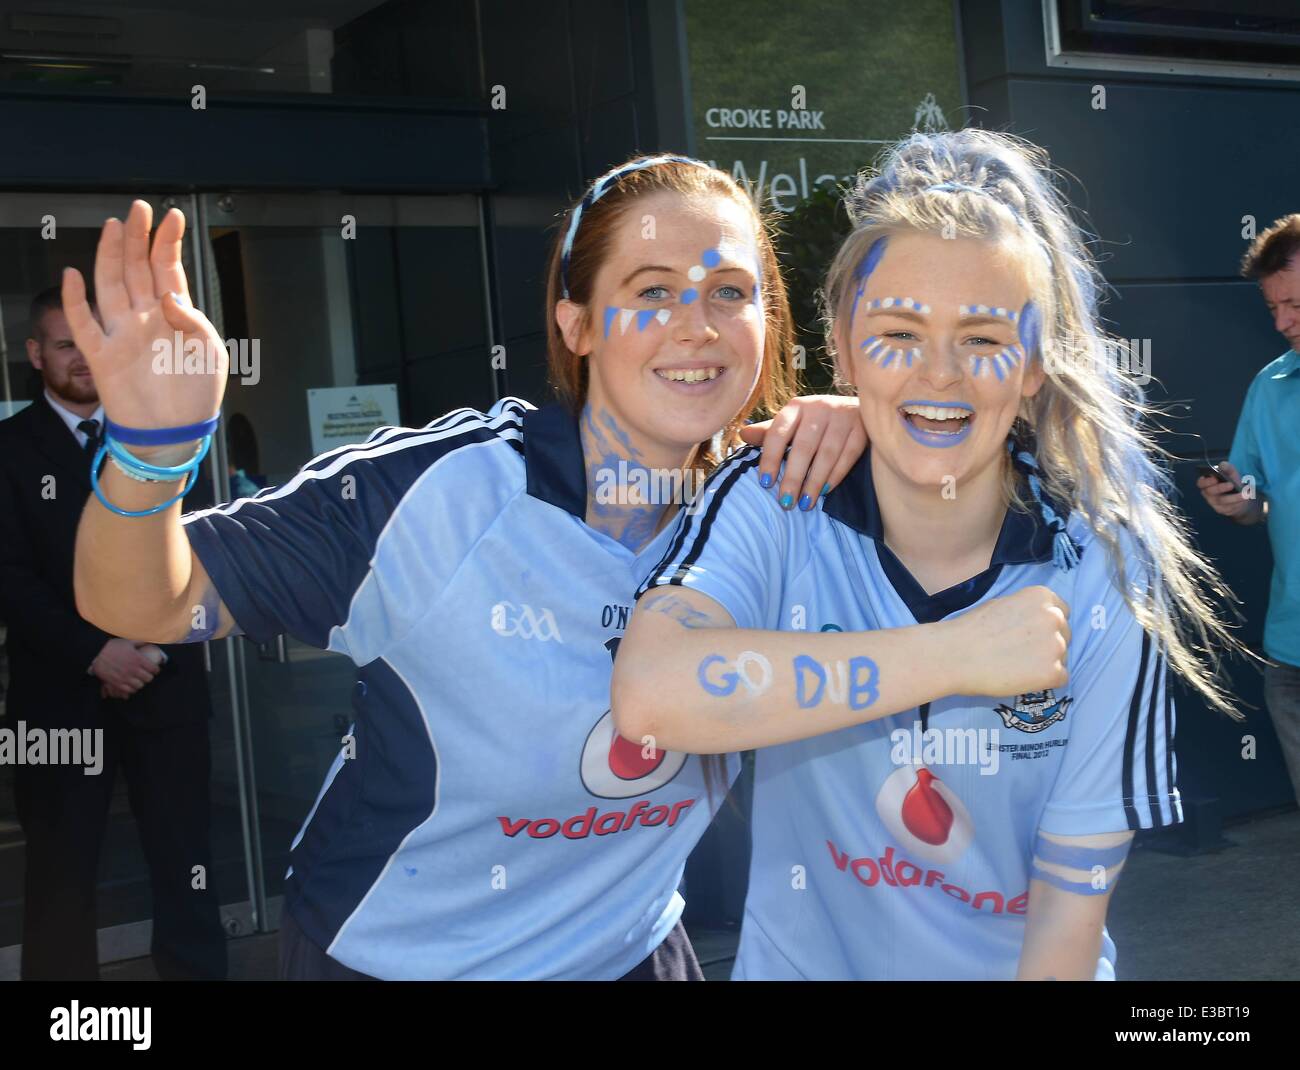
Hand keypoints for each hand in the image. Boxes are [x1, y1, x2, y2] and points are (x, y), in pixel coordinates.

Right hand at [61, 200, 227, 450]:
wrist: (175, 434)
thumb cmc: (197, 396)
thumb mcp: (210, 354)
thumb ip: (194, 320)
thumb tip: (169, 294)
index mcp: (175, 316)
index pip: (168, 270)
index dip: (169, 243)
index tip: (173, 216)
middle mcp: (146, 318)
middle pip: (136, 269)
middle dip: (138, 238)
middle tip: (138, 209)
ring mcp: (123, 334)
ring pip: (111, 286)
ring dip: (110, 256)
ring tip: (114, 228)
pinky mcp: (103, 356)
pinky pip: (84, 324)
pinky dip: (75, 301)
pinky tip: (72, 275)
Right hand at [90, 637, 161, 697]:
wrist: (95, 654)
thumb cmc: (112, 647)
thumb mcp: (128, 642)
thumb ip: (140, 643)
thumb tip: (150, 641)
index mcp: (138, 659)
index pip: (154, 669)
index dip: (156, 670)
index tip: (154, 669)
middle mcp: (133, 669)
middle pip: (148, 679)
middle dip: (149, 677)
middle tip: (147, 675)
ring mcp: (125, 677)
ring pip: (140, 686)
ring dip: (140, 683)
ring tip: (139, 680)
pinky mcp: (117, 683)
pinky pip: (129, 690)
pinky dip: (131, 689)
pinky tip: (131, 685)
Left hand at [738, 395, 866, 510]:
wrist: (858, 407)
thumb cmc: (817, 420)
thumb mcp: (792, 422)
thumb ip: (769, 432)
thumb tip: (742, 434)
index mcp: (796, 407)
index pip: (778, 433)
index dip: (770, 459)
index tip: (765, 483)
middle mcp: (818, 408)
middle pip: (803, 447)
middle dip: (793, 478)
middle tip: (785, 503)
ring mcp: (842, 416)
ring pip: (826, 454)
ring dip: (814, 482)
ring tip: (805, 504)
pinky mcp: (862, 427)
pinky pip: (848, 455)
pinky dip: (836, 475)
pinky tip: (825, 491)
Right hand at [944, 586, 1069, 695]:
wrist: (955, 654)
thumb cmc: (971, 628)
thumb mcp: (1002, 604)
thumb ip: (1026, 610)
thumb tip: (1034, 621)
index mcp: (1042, 596)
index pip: (1062, 612)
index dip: (1045, 626)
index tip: (1030, 635)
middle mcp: (1055, 617)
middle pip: (1065, 635)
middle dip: (1048, 644)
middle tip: (1021, 653)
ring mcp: (1057, 645)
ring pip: (1063, 657)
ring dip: (1045, 663)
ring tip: (1017, 666)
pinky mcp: (1054, 672)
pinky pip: (1060, 678)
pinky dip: (1044, 681)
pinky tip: (1021, 678)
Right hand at [1196, 461, 1254, 519]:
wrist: (1239, 497)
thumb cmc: (1232, 483)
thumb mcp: (1231, 474)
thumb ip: (1227, 468)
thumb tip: (1222, 465)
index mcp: (1206, 483)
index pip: (1201, 483)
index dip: (1206, 481)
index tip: (1215, 478)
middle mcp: (1208, 494)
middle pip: (1210, 492)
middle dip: (1220, 488)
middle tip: (1231, 484)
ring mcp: (1214, 503)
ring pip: (1221, 501)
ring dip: (1234, 497)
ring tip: (1245, 494)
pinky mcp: (1221, 510)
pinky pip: (1228, 507)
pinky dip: (1238, 502)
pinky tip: (1245, 498)